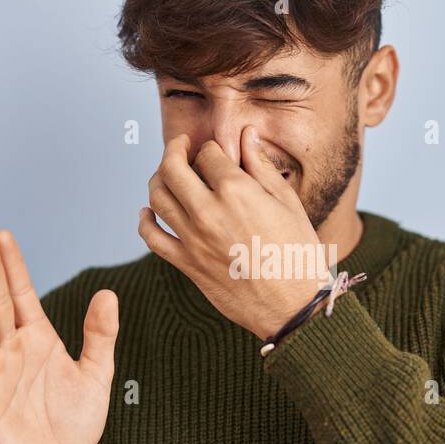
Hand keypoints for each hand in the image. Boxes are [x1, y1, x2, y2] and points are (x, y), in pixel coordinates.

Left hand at [138, 126, 328, 339]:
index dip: (212, 148)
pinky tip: (149, 212)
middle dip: (175, 150)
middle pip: (172, 168)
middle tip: (181, 146)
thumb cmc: (299, 254)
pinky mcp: (188, 264)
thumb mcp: (288, 203)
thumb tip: (247, 136)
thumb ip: (262, 167)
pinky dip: (145, 221)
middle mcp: (209, 212)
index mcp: (237, 191)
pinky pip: (152, 238)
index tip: (217, 152)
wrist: (294, 307)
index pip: (208, 153)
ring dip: (158, 179)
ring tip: (168, 174)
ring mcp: (194, 239)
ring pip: (157, 197)